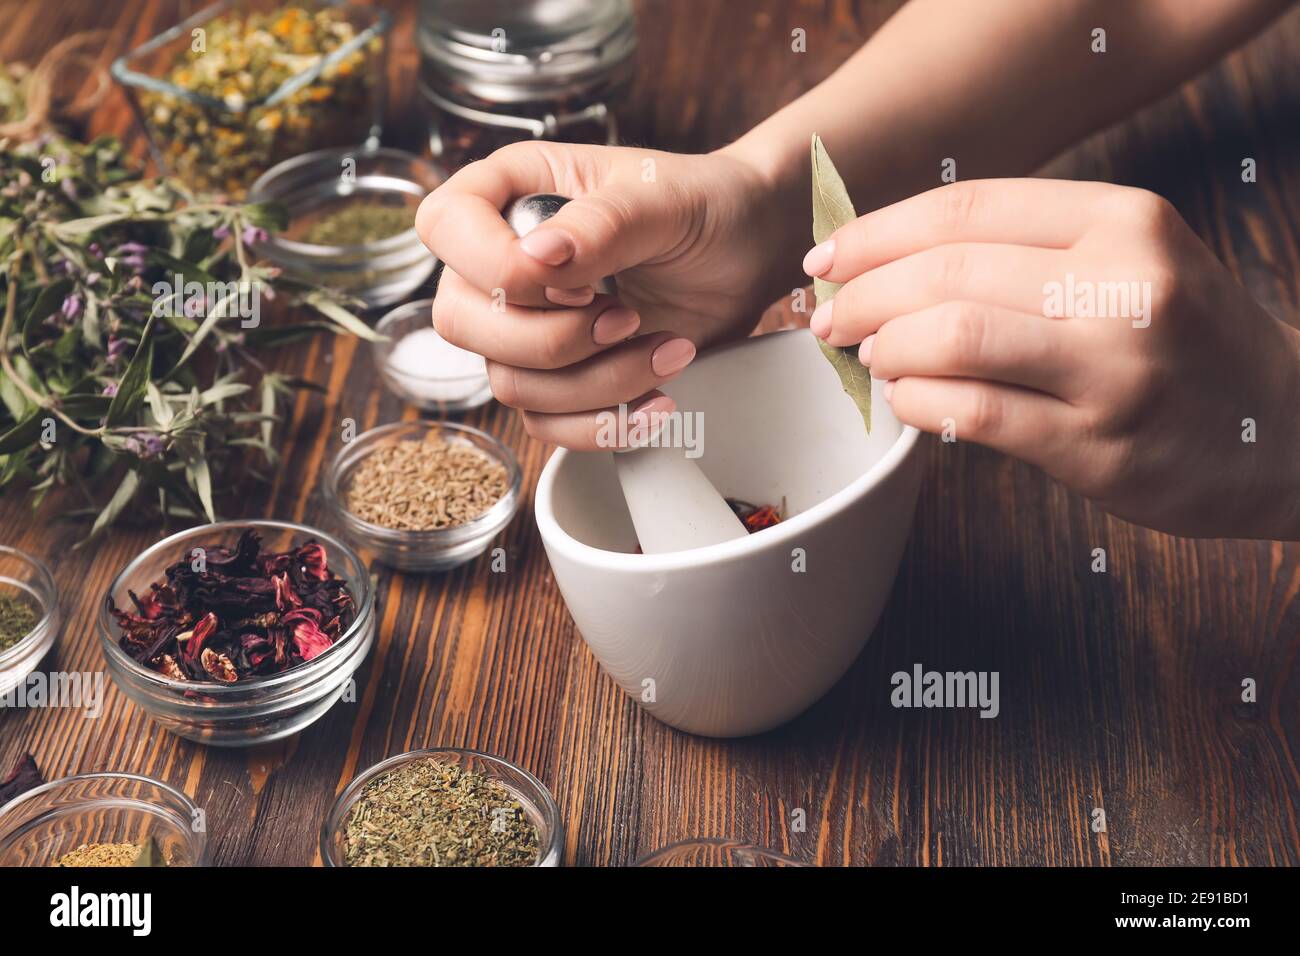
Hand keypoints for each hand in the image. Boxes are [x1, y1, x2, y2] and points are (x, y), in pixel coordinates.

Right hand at [415, 141, 787, 448]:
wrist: (750, 255)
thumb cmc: (705, 205)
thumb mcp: (662, 201)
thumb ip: (602, 224)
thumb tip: (537, 256)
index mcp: (511, 190)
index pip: (444, 226)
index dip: (496, 267)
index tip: (576, 282)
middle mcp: (503, 258)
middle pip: (462, 322)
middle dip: (553, 339)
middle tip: (627, 319)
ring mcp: (525, 323)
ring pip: (509, 382)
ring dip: (597, 384)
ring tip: (670, 350)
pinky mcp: (558, 376)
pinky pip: (545, 423)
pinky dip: (604, 424)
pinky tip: (658, 401)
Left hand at [803, 178, 1299, 538]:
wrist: (1282, 430)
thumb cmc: (1182, 340)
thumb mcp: (1130, 260)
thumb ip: (1026, 250)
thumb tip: (885, 260)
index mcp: (1124, 220)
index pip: (966, 206)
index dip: (878, 232)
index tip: (826, 256)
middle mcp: (1126, 283)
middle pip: (948, 270)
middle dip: (863, 294)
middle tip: (827, 318)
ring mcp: (1115, 368)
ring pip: (954, 337)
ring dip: (885, 347)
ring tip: (866, 357)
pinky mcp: (1099, 446)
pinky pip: (975, 413)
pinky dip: (918, 403)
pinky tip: (905, 400)